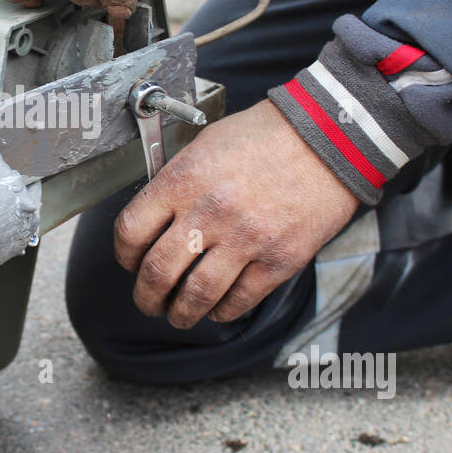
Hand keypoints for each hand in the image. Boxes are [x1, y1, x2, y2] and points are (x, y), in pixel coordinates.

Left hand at [114, 100, 360, 328]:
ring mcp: (246, 238)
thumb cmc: (265, 137)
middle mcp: (210, 212)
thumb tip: (153, 219)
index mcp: (184, 180)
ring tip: (179, 316)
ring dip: (181, 314)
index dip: (123, 257)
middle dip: (146, 297)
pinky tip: (217, 308)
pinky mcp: (279, 259)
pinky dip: (221, 311)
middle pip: (157, 273)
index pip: (131, 232)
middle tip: (149, 302)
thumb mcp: (205, 145)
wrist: (327, 138)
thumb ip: (176, 183)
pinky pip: (239, 300)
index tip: (129, 264)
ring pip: (196, 296)